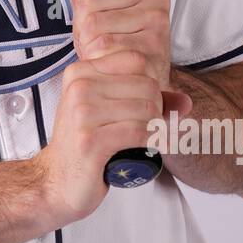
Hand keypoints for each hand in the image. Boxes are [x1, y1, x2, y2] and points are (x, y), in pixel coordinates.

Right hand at [35, 48, 166, 224]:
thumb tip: (186, 102)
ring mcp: (82, 113)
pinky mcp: (90, 140)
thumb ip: (147, 100)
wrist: (56, 182)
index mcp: (80, 72)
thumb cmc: (85, 144)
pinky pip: (139, 132)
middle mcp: (79, 86)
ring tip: (143, 139)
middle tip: (144, 128)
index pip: (136, 60)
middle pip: (147, 85)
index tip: (144, 105)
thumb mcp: (110, 112)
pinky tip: (145, 149)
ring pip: (147, 108)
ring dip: (154, 128)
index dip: (151, 83)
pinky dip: (151, 142)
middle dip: (156, 109)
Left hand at [54, 0, 191, 121]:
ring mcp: (156, 22)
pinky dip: (97, 58)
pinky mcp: (150, 48)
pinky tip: (109, 64)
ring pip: (92, 23)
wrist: (136, 85)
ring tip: (106, 53)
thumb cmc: (118, 44)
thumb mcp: (97, 9)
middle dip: (85, 24)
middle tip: (102, 40)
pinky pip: (101, 45)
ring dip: (89, 44)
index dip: (85, 1)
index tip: (102, 16)